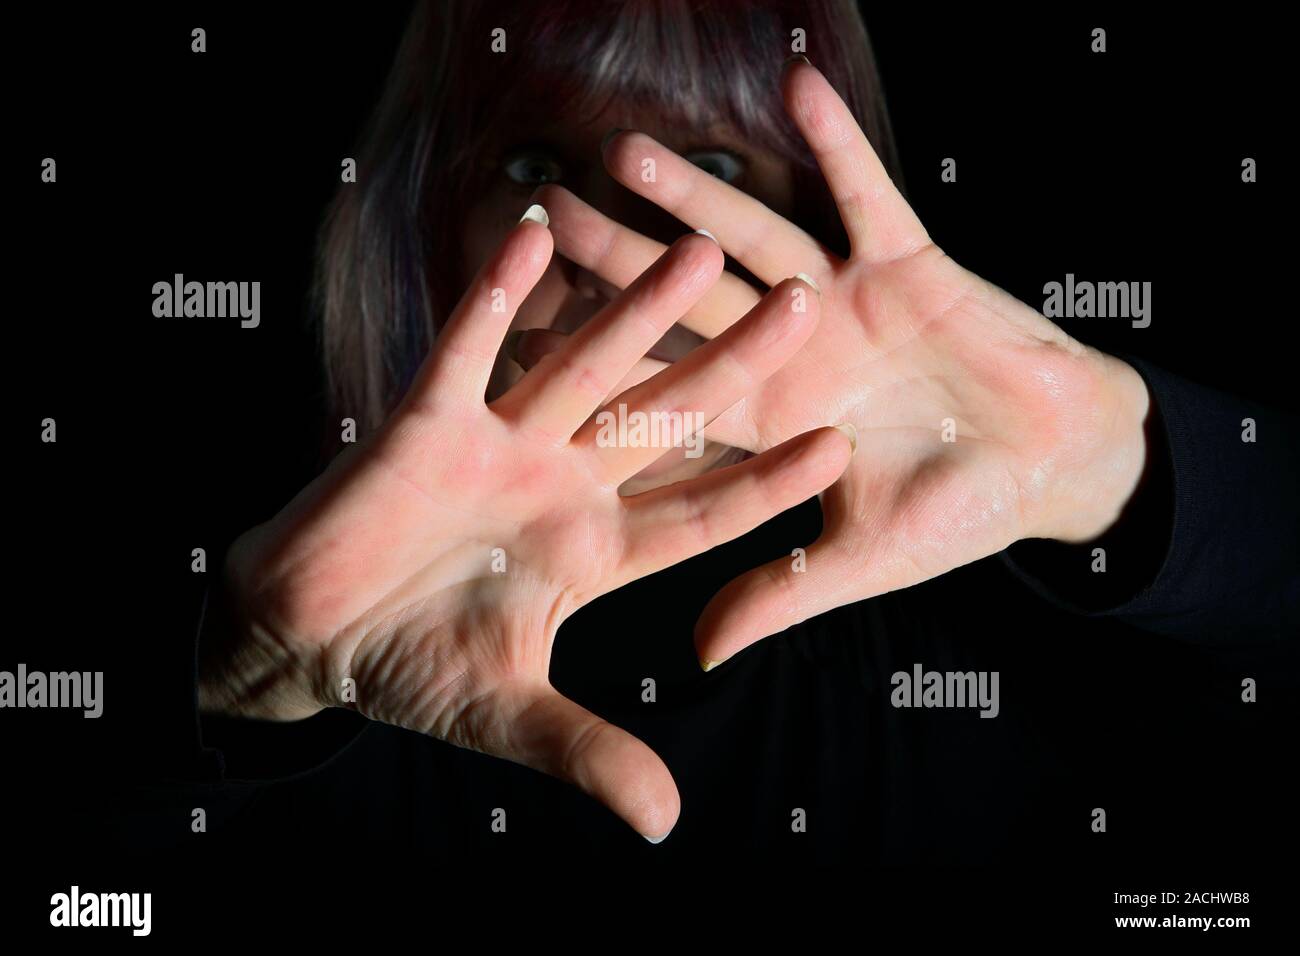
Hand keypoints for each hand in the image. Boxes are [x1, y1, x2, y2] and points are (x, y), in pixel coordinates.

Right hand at [199, 207, 850, 840]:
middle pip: (663, 418)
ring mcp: (500, 446)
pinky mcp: (428, 423)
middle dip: (731, 365)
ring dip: (633, 309)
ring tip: (696, 250)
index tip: (839, 448)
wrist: (312, 637)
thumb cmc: (411, 672)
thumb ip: (588, 754)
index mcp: (594, 551)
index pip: (699, 512)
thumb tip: (668, 824)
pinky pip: (467, 350)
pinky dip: (495, 299)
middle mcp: (561, 485)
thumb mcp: (509, 715)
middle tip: (804, 306)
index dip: (767, 484)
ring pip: (581, 366)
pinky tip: (532, 233)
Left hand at [519, 58, 1150, 666]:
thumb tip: (698, 657)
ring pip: (758, 240)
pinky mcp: (907, 265)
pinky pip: (866, 196)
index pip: (670, 390)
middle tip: (551, 216)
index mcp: (772, 417)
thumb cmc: (960, 513)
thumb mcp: (862, 560)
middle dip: (623, 262)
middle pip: (690, 302)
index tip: (526, 344)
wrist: (1054, 464)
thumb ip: (779, 593)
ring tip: (628, 152)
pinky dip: (837, 145)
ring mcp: (846, 302)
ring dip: (700, 196)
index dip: (603, 372)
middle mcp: (794, 350)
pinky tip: (797, 85)